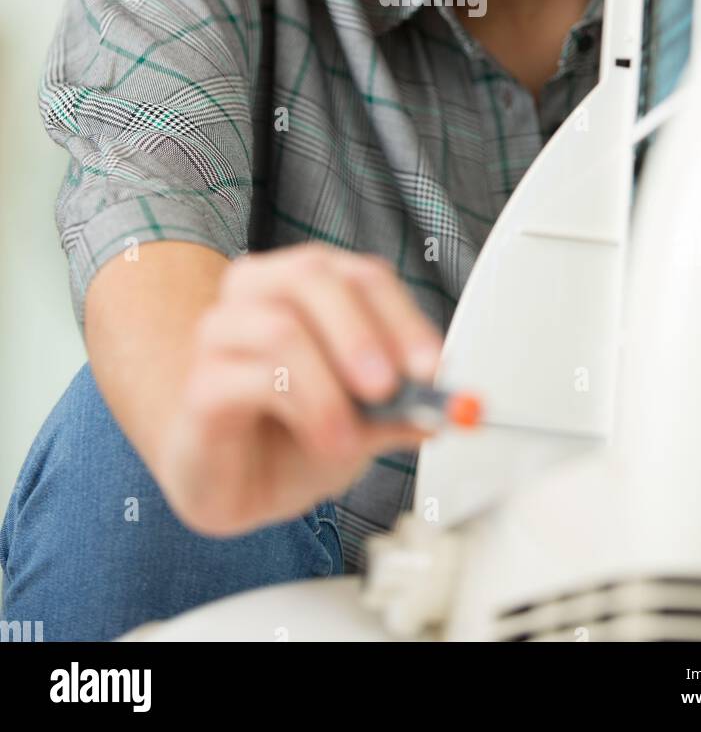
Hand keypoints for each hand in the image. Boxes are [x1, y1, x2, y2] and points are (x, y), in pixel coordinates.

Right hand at [156, 244, 443, 535]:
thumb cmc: (291, 433)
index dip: (402, 318)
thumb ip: (395, 410)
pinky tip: (322, 440)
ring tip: (350, 437)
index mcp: (308, 285)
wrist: (231, 482)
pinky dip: (300, 410)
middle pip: (312, 275)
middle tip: (389, 387)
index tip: (432, 367)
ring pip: (280, 327)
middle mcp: (259, 292)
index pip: (361, 276)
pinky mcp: (201, 385)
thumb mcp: (361, 422)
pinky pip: (250, 380)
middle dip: (360, 332)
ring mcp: (222, 333)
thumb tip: (441, 410)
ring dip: (328, 385)